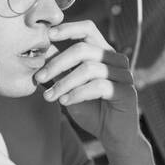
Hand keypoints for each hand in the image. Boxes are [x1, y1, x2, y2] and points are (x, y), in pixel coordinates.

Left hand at [33, 20, 139, 150]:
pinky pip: (98, 86)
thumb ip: (61, 68)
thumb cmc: (92, 108)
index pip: (88, 29)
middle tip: (38, 78)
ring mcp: (124, 75)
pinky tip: (65, 103)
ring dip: (64, 83)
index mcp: (103, 52)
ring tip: (50, 97)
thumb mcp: (70, 85)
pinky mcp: (126, 92)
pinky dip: (77, 94)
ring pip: (89, 68)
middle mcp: (116, 60)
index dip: (68, 28)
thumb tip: (41, 48)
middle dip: (57, 63)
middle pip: (83, 49)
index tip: (48, 35)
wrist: (113, 135)